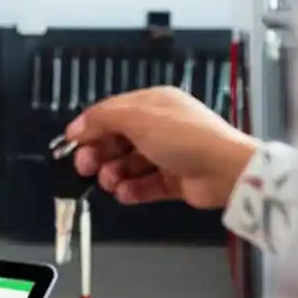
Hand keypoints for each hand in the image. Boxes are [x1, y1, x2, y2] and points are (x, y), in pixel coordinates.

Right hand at [64, 86, 259, 208]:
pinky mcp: (175, 180)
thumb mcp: (136, 117)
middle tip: (86, 166)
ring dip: (114, 174)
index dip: (90, 127)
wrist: (225, 170)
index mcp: (153, 104)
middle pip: (118, 140)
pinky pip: (145, 185)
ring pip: (129, 164)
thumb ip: (102, 118)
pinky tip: (124, 193)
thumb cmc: (187, 136)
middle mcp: (160, 127)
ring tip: (110, 182)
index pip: (112, 113)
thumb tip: (77, 126)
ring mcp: (168, 154)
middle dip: (99, 153)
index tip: (72, 143)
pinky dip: (132, 190)